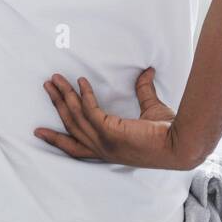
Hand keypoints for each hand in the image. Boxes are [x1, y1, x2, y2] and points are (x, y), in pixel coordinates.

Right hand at [36, 68, 187, 169]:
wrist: (181, 142)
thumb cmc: (170, 133)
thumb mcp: (152, 110)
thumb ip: (145, 92)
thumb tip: (147, 72)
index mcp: (109, 149)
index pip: (76, 147)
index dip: (57, 139)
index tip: (40, 132)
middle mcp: (103, 149)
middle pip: (71, 127)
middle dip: (57, 105)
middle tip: (47, 87)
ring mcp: (105, 142)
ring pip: (76, 117)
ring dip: (64, 97)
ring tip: (55, 80)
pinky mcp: (110, 132)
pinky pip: (90, 111)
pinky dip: (83, 96)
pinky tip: (81, 82)